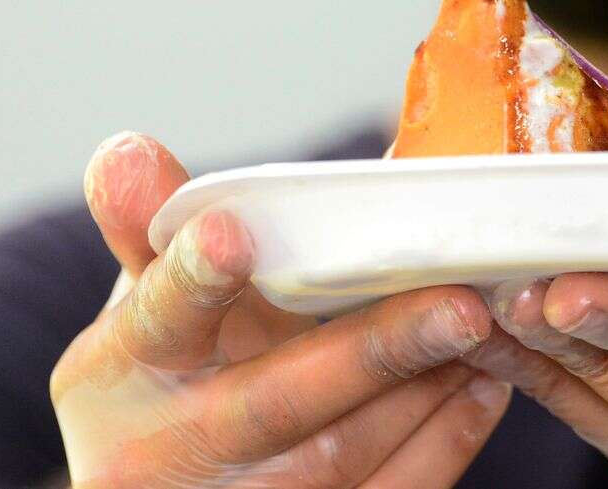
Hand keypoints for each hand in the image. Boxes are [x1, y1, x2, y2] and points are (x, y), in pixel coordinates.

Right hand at [50, 132, 510, 487]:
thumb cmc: (163, 382)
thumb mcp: (144, 308)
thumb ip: (149, 227)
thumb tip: (129, 150)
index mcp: (122, 372)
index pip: (158, 319)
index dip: (194, 279)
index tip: (232, 234)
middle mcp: (170, 452)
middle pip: (278, 402)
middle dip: (373, 351)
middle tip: (459, 307)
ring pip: (341, 457)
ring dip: (425, 391)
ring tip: (485, 326)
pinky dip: (441, 443)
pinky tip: (485, 386)